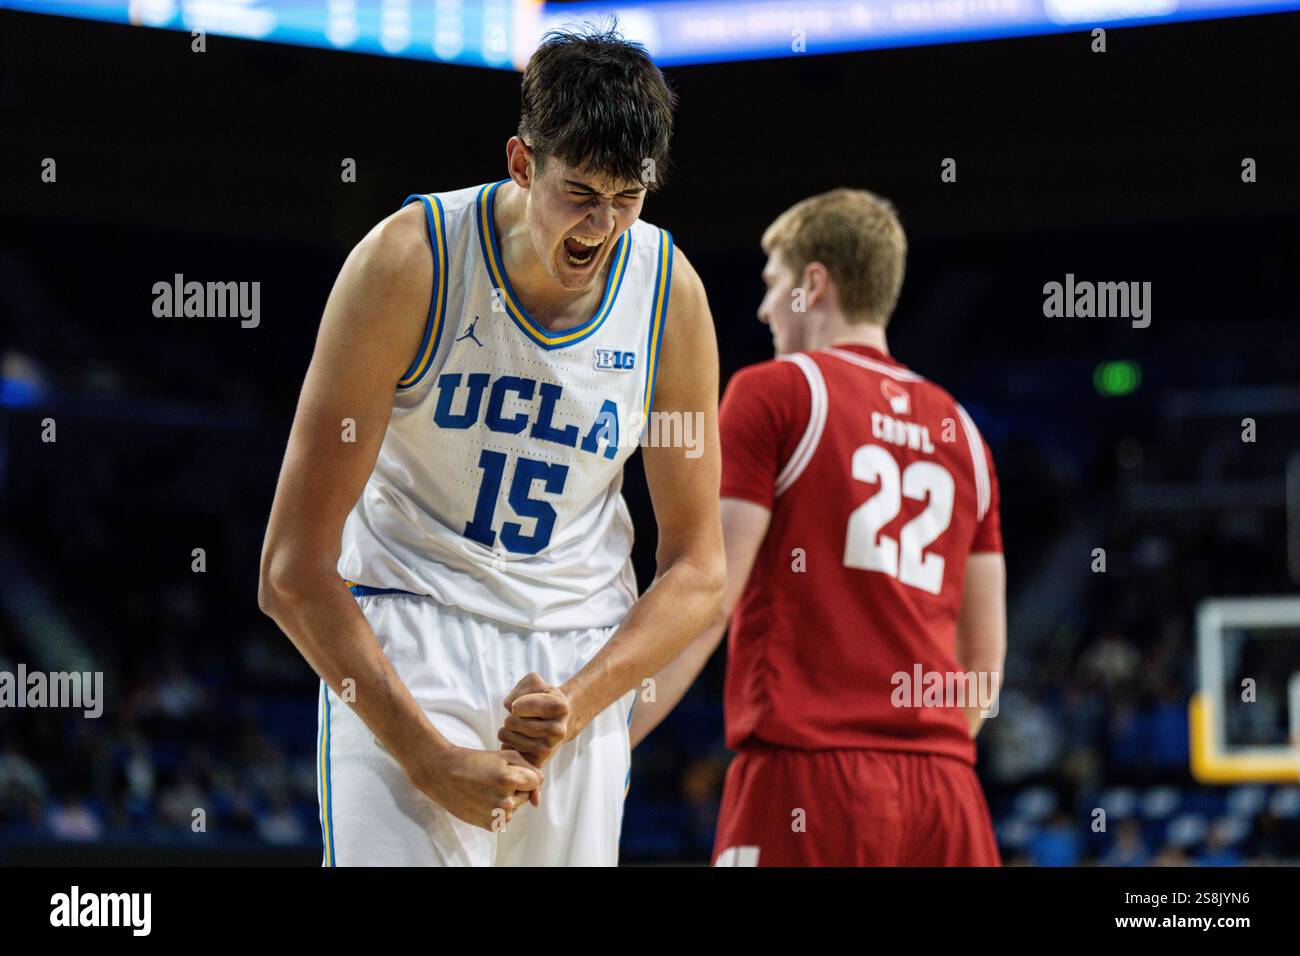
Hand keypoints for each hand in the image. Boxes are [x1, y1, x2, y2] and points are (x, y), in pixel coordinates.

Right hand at [410, 744, 542, 831]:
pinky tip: (484, 798)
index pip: (536, 780)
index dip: (524, 773)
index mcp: (508, 780)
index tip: (508, 769)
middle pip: (526, 794)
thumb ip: (530, 770)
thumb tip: (537, 799)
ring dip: (508, 798)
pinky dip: (499, 809)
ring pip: (516, 807)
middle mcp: (505, 802)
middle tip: (493, 777)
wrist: (443, 774)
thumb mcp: (505, 755)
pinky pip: (505, 817)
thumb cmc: (474, 762)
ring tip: (487, 788)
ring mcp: (497, 816)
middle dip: (517, 786)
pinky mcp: (490, 826)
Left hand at [497, 672, 571, 768]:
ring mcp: (549, 748)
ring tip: (521, 728)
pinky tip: (519, 741)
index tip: (519, 706)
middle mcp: (559, 730)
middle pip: (510, 721)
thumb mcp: (535, 683)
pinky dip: (507, 743)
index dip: (515, 704)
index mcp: (560, 707)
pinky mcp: (537, 762)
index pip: (519, 706)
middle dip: (511, 716)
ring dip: (507, 730)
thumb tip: (513, 708)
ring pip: (505, 735)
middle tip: (523, 718)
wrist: (558, 723)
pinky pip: (506, 750)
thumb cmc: (542, 699)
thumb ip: (520, 688)